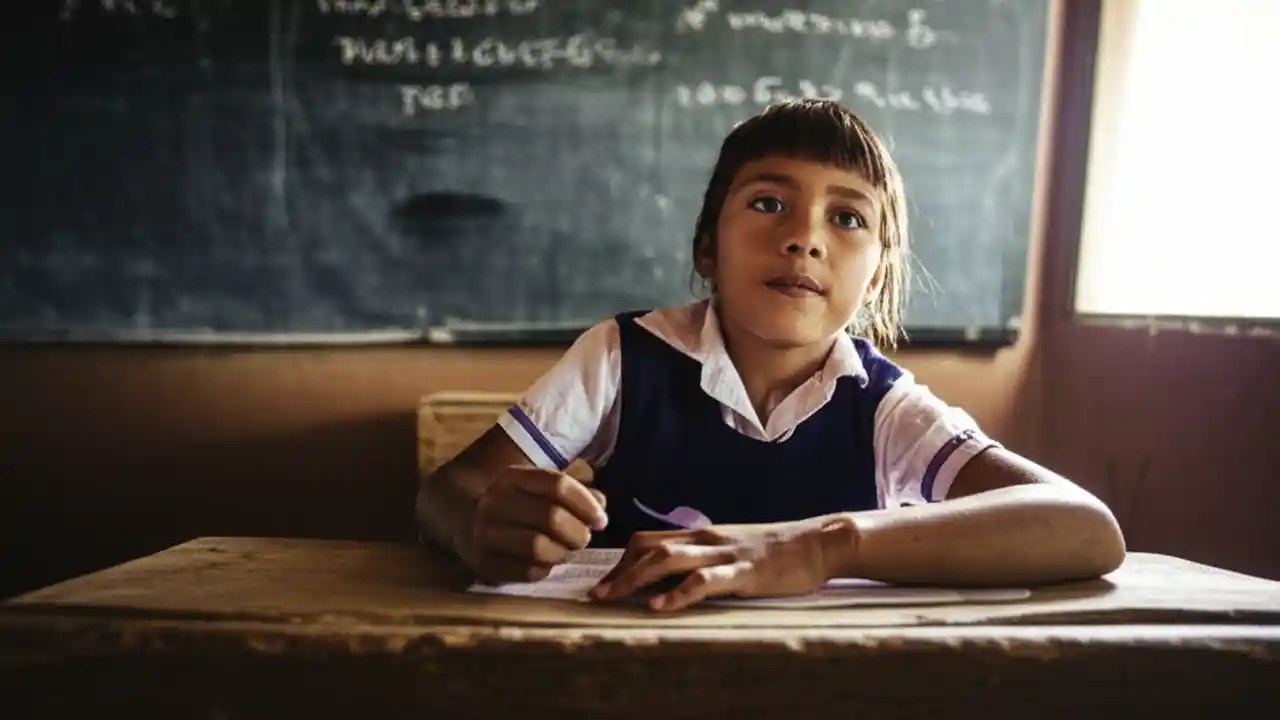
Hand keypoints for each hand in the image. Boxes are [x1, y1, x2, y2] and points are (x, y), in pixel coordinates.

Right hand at [466, 467, 607, 582]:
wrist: (466, 523)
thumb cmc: (517, 506)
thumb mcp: (540, 490)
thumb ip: (574, 493)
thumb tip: (599, 505)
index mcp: (512, 477)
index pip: (557, 484)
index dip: (585, 503)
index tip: (601, 520)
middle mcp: (494, 502)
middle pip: (551, 517)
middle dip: (578, 532)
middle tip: (584, 538)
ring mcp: (485, 533)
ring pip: (538, 547)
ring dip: (562, 552)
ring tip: (566, 551)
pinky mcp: (484, 562)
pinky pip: (526, 571)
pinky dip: (545, 569)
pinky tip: (547, 562)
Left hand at [588, 518, 855, 610]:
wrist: (819, 541)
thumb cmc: (777, 551)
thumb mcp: (733, 552)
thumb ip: (705, 561)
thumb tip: (673, 581)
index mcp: (702, 536)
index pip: (648, 541)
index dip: (620, 561)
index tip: (603, 584)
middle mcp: (706, 540)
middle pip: (648, 548)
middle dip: (618, 572)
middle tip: (594, 596)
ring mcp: (723, 553)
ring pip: (667, 559)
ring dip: (635, 579)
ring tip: (613, 599)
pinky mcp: (743, 571)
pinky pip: (705, 581)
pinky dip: (678, 593)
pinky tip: (660, 607)